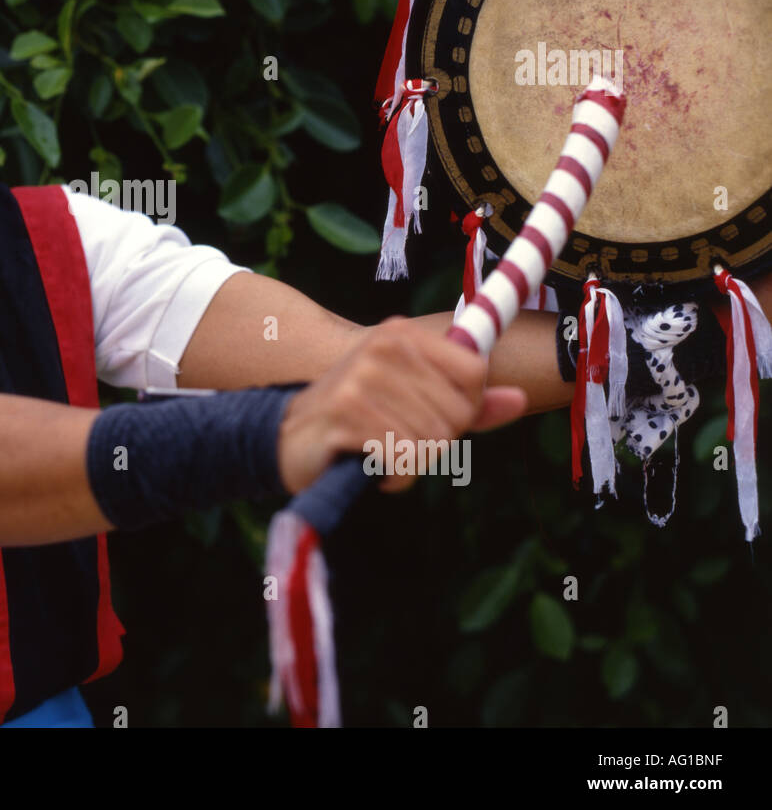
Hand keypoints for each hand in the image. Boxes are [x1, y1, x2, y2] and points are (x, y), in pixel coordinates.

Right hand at [275, 317, 526, 494]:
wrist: (289, 436)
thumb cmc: (359, 418)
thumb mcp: (413, 401)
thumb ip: (468, 403)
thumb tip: (519, 399)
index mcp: (401, 334)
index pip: (475, 373)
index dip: (468, 409)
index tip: (438, 419)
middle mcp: (382, 346)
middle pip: (457, 413)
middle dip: (436, 444)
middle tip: (400, 442)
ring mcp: (362, 376)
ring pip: (432, 440)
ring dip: (412, 464)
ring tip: (382, 454)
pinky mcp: (345, 412)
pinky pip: (403, 457)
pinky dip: (393, 476)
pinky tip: (371, 465)